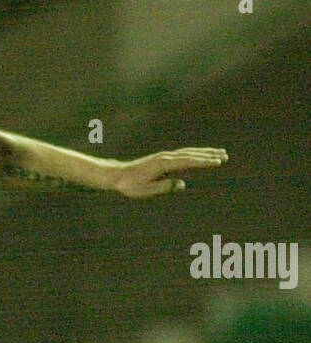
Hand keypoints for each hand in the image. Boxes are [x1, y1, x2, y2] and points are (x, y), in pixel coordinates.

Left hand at [108, 147, 227, 197]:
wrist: (117, 175)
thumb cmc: (130, 185)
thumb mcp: (146, 190)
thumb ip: (164, 187)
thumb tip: (182, 184)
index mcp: (163, 164)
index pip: (188, 161)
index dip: (204, 161)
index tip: (218, 162)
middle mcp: (165, 157)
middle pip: (191, 154)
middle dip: (209, 154)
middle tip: (225, 155)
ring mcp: (164, 156)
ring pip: (188, 152)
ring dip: (204, 152)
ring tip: (219, 153)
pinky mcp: (162, 159)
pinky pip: (182, 155)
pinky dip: (194, 154)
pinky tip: (200, 156)